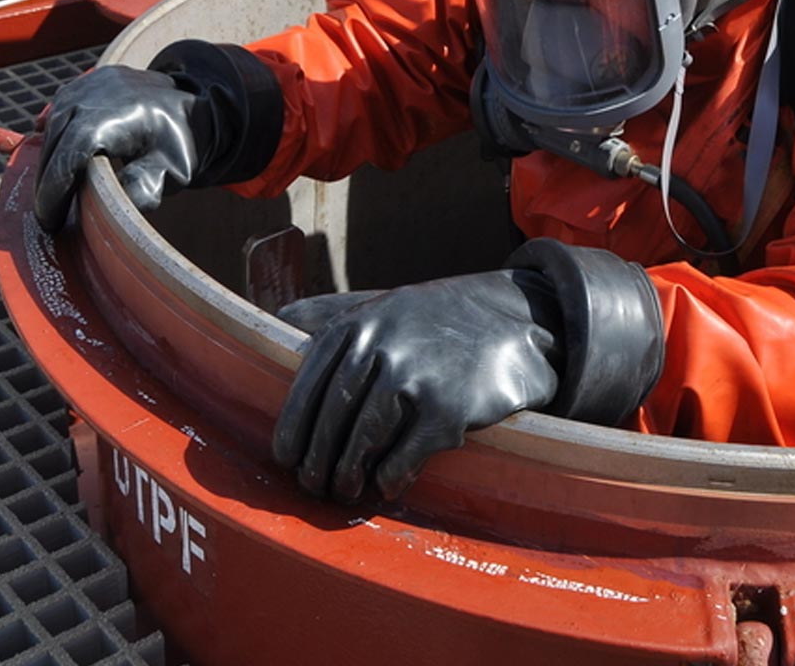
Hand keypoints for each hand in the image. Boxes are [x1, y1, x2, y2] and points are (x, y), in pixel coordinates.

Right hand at [34, 41, 282, 232]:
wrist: (195, 102)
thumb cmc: (183, 140)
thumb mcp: (173, 169)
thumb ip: (145, 187)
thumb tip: (116, 206)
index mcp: (110, 117)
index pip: (67, 158)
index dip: (54, 191)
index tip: (50, 221)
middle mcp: (91, 96)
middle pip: (54, 145)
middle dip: (47, 183)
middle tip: (50, 218)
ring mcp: (85, 85)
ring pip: (52, 129)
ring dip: (49, 163)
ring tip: (55, 196)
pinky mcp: (84, 82)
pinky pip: (58, 113)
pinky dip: (54, 139)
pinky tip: (56, 164)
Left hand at [272, 240, 665, 503]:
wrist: (513, 324)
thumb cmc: (437, 322)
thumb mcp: (386, 304)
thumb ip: (338, 311)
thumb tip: (281, 313)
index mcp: (359, 324)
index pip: (308, 386)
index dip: (292, 429)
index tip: (286, 457)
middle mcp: (381, 347)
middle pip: (331, 421)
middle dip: (316, 462)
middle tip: (313, 485)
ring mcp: (414, 377)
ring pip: (361, 445)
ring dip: (347, 477)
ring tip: (345, 490)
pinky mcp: (446, 410)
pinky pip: (401, 460)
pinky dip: (388, 479)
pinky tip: (387, 484)